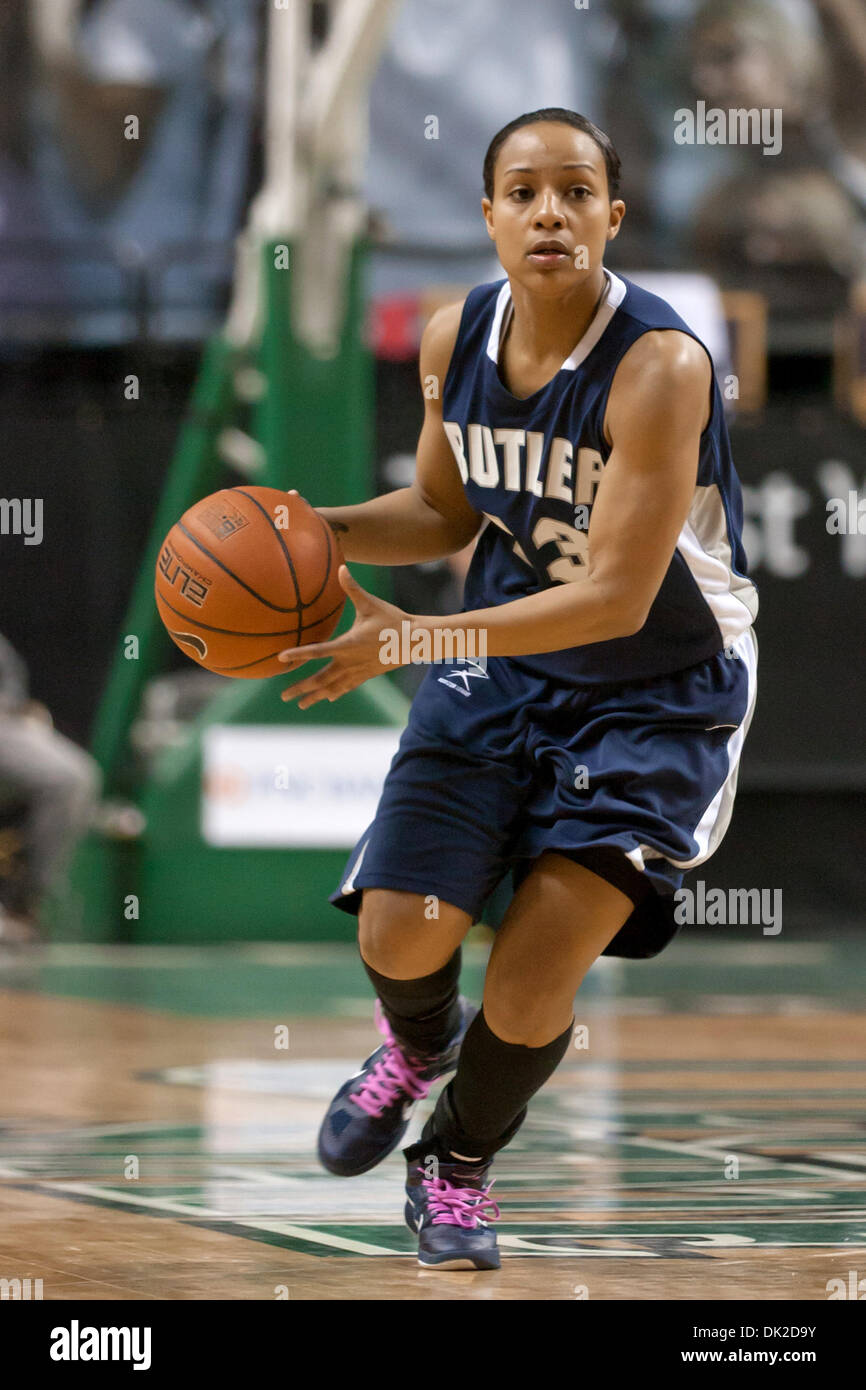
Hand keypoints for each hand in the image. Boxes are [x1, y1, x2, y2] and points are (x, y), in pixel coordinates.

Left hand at [278, 565, 408, 708]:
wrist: (415, 641)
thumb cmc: (393, 620)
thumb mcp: (371, 603)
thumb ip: (352, 588)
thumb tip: (342, 567)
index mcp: (347, 645)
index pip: (317, 651)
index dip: (298, 654)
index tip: (280, 658)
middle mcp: (350, 662)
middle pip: (320, 678)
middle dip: (301, 688)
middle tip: (284, 697)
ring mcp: (358, 671)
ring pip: (332, 687)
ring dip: (315, 696)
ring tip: (302, 705)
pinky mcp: (367, 674)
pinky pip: (347, 686)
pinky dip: (336, 692)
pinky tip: (328, 698)